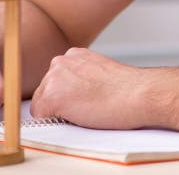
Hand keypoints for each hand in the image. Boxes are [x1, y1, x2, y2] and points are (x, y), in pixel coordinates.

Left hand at [30, 48, 150, 128]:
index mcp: (73, 55)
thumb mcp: (100, 72)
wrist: (138, 93)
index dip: (69, 96)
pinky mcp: (51, 97)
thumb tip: (74, 93)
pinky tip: (79, 116)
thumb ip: (82, 76)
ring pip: (42, 104)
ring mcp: (53, 79)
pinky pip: (40, 117)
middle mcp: (59, 62)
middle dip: (61, 102)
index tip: (86, 99)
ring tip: (86, 109)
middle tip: (88, 105)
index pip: (56, 81)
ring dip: (58, 112)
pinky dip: (56, 122)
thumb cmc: (127, 89)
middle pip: (45, 91)